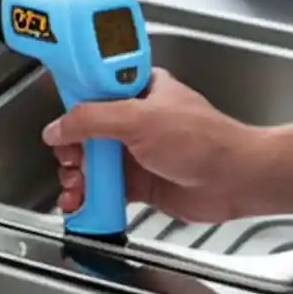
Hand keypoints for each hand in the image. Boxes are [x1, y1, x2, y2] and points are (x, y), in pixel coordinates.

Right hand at [46, 68, 292, 221]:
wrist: (234, 180)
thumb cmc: (204, 141)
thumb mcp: (138, 119)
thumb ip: (91, 120)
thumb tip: (57, 128)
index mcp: (140, 90)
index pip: (94, 89)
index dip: (72, 105)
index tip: (58, 121)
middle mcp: (136, 119)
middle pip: (87, 132)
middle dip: (70, 150)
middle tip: (69, 161)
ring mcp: (137, 152)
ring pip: (93, 163)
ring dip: (77, 177)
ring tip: (73, 188)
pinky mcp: (140, 182)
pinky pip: (105, 189)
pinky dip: (89, 198)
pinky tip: (80, 204)